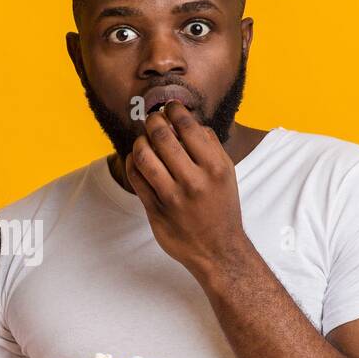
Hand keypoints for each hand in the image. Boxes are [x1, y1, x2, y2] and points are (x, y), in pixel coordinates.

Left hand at [126, 99, 250, 278]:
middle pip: (161, 136)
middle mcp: (194, 181)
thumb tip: (189, 121)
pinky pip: (135, 178)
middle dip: (152, 121)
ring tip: (143, 139)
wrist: (218, 250)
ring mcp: (172, 197)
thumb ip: (210, 146)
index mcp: (215, 167)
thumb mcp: (227, 173)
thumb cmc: (222, 207)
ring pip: (143, 155)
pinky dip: (132, 162)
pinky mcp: (155, 210)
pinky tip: (136, 158)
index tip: (169, 107)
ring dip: (139, 141)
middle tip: (151, 119)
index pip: (188, 126)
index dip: (174, 110)